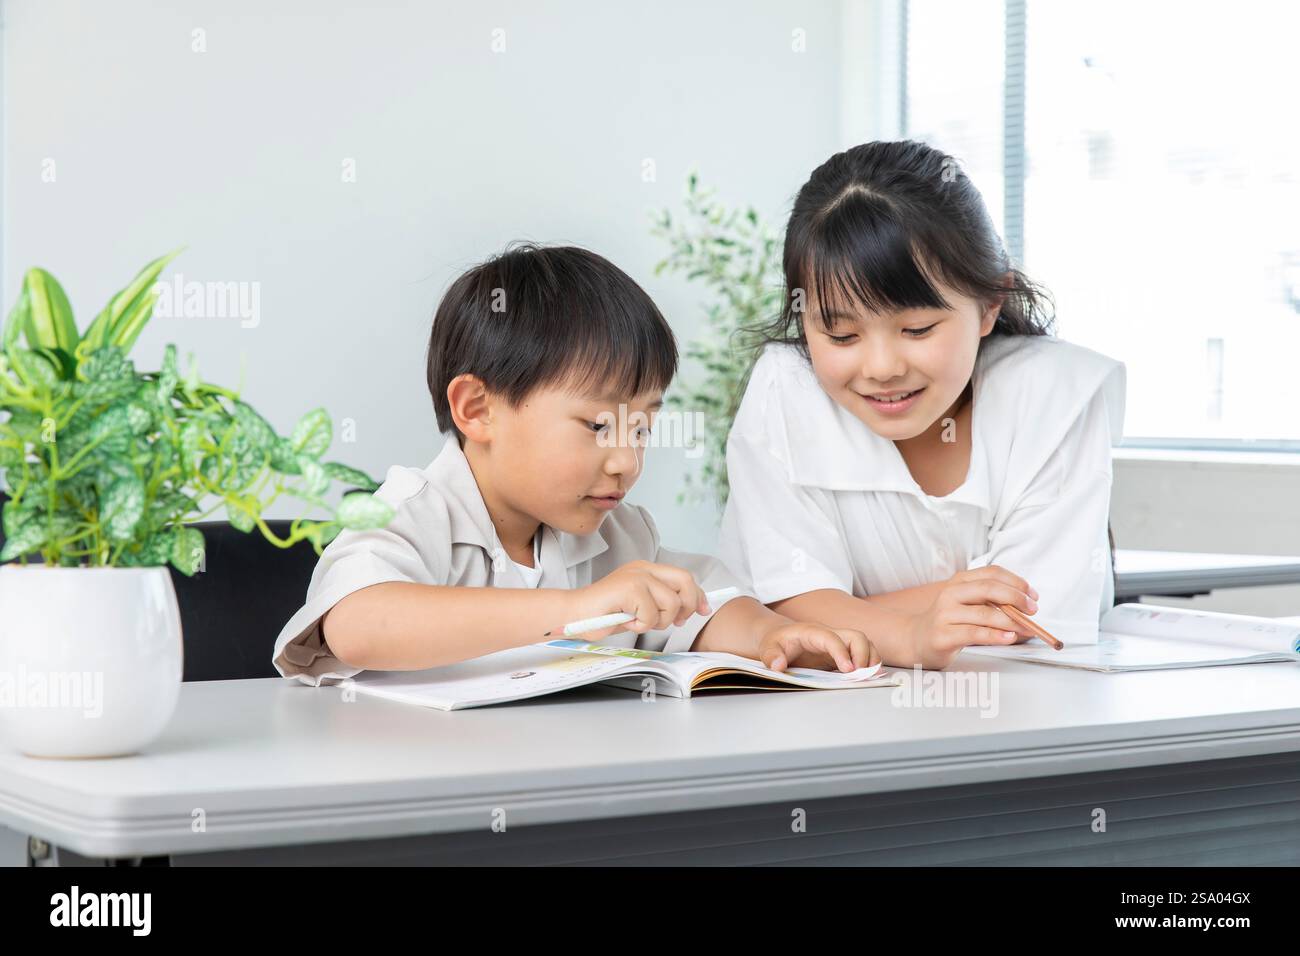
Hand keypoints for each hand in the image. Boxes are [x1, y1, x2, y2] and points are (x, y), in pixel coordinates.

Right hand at [560, 560, 707, 639]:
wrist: (574, 615)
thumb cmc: (605, 614)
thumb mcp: (641, 608)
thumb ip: (663, 604)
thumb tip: (693, 609)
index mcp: (647, 570)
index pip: (685, 578)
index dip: (698, 596)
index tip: (703, 611)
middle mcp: (644, 569)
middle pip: (686, 582)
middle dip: (685, 607)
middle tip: (671, 622)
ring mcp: (636, 576)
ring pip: (671, 603)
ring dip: (657, 622)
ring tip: (636, 621)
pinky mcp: (629, 588)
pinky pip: (652, 615)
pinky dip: (640, 626)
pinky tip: (625, 621)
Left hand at [758, 621, 879, 672]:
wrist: (781, 637)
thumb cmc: (777, 642)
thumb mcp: (767, 647)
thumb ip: (771, 655)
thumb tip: (778, 666)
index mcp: (812, 632)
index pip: (832, 638)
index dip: (841, 652)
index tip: (847, 669)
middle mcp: (830, 635)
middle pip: (856, 636)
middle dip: (863, 655)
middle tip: (859, 676)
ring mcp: (838, 644)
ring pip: (864, 644)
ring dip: (871, 660)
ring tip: (867, 678)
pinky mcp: (842, 654)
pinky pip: (863, 655)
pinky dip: (869, 665)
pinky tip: (868, 678)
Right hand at [904, 565, 1038, 668]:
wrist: (917, 639)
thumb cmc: (949, 622)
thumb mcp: (968, 603)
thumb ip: (991, 600)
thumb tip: (1025, 605)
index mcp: (959, 581)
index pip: (992, 573)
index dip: (1016, 582)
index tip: (1032, 595)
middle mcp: (950, 594)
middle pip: (989, 588)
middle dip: (1016, 598)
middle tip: (1033, 610)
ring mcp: (945, 614)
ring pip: (985, 613)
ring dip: (1012, 621)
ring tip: (1027, 628)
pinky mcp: (942, 635)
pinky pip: (974, 633)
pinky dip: (995, 635)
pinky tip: (1009, 637)